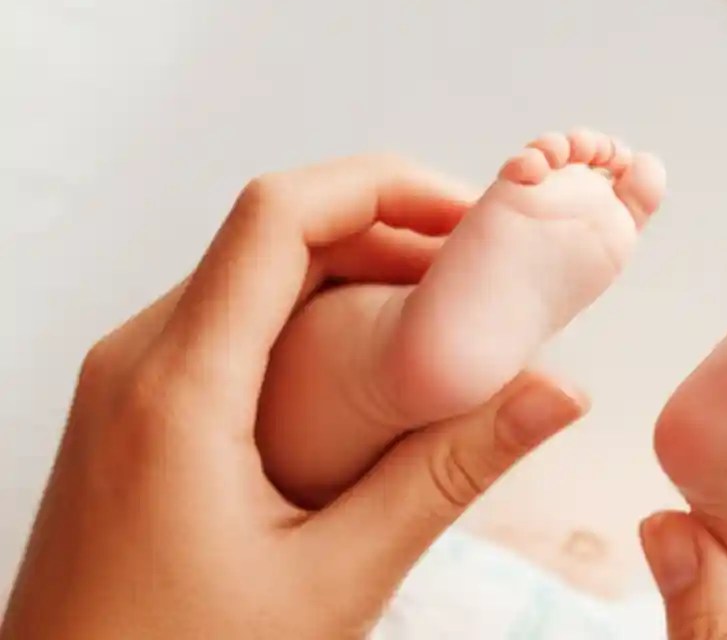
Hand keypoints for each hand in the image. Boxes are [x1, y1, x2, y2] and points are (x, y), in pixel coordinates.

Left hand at [0, 156, 589, 638]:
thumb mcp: (334, 581)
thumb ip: (447, 476)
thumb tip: (555, 394)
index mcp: (177, 387)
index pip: (279, 215)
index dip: (386, 187)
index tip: (472, 216)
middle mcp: (139, 361)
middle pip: (276, 233)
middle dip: (391, 231)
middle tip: (485, 277)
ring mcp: (130, 382)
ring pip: (256, 274)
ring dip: (356, 275)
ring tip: (448, 322)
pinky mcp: (139, 411)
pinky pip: (234, 323)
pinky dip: (315, 318)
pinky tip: (375, 372)